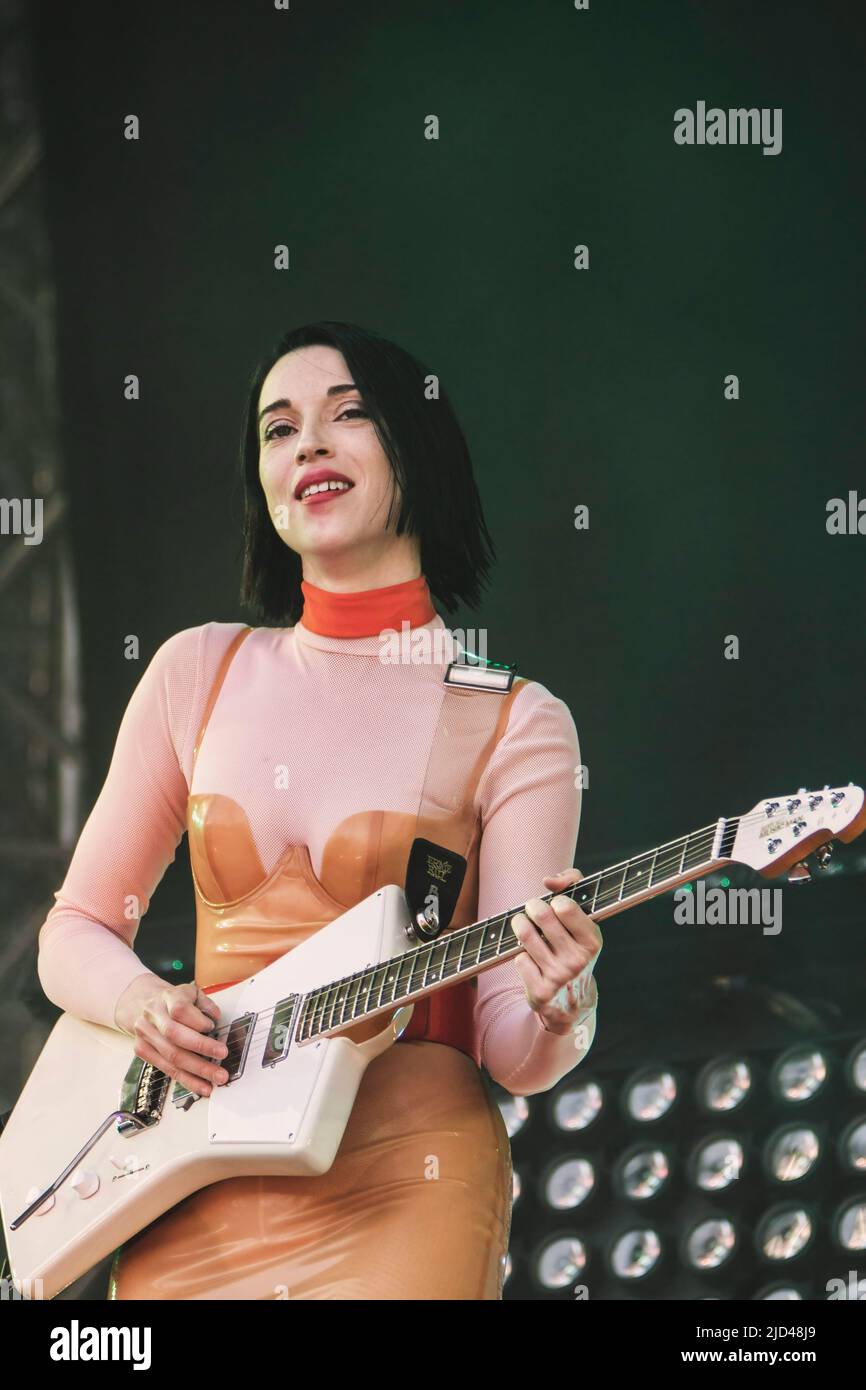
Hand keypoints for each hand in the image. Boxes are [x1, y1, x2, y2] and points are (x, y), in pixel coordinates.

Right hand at [114, 973, 229, 1096]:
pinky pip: (167, 1069)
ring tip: (217, 1078)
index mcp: (168, 997)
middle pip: (174, 1035)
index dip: (197, 1021)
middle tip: (223, 1055)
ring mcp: (145, 1034)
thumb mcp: (192, 993)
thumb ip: (206, 1004)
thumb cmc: (175, 1001)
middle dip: (201, 1048)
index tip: (213, 1027)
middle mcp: (153, 1015)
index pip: (180, 1010)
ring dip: (196, 1070)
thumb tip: (215, 1017)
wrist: (145, 1004)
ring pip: (170, 1056)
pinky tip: (201, 1086)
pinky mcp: (143, 1051)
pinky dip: (186, 1080)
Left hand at [510, 869, 601, 1035]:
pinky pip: (519, 959)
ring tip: (523, 924)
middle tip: (534, 910)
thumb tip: (548, 880)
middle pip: (541, 915)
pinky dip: (520, 954)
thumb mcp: (584, 919)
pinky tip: (530, 958)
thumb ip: (573, 885)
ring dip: (520, 925)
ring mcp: (559, 977)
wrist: (572, 1002)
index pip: (565, 906)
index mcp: (592, 941)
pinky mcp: (540, 992)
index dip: (555, 901)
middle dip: (533, 907)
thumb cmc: (574, 948)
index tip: (556, 906)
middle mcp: (577, 960)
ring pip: (525, 934)